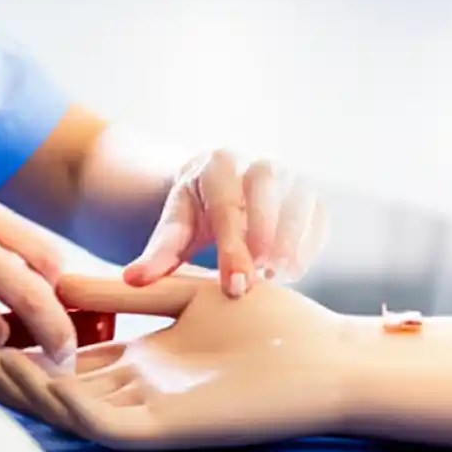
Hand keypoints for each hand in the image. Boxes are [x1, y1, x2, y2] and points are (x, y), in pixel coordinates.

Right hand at [0, 274, 350, 450]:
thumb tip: (75, 278)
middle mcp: (135, 392)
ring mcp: (147, 412)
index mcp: (141, 364)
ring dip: (15, 384)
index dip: (20, 339)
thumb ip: (133, 291)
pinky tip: (26, 374)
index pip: (66, 357)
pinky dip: (58, 400)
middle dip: (0, 365)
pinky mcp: (165, 428)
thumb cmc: (271, 323)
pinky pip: (99, 420)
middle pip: (52, 385)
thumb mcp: (186, 292)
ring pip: (62, 407)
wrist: (327, 356)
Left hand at [123, 151, 329, 296]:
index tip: (236, 288)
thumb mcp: (173, 227)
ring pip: (301, 203)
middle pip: (268, 195)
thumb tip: (132, 280)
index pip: (226, 207)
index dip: (233, 250)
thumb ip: (157, 255)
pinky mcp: (309, 193)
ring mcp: (287, 174)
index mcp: (216, 166)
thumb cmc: (192, 211)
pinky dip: (310, 244)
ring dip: (293, 244)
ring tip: (276, 276)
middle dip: (267, 240)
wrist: (216, 184)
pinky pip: (319, 216)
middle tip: (260, 279)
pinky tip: (291, 271)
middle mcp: (256, 163)